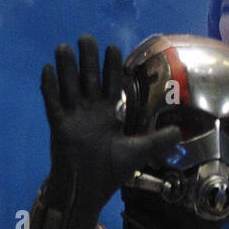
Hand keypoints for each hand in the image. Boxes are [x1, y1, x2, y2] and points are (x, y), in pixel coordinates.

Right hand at [40, 36, 179, 210]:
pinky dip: (49, 87)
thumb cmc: (109, 172)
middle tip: (86, 37)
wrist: (87, 190)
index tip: (113, 48)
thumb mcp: (137, 152)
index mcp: (107, 114)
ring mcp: (72, 117)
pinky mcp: (58, 126)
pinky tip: (47, 68)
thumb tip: (180, 132)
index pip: (110, 85)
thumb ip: (158, 140)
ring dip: (66, 67)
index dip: (111, 67)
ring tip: (64, 46)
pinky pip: (52, 102)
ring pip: (68, 86)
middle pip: (88, 79)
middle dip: (88, 59)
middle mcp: (89, 112)